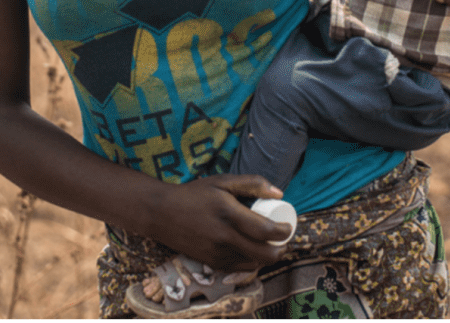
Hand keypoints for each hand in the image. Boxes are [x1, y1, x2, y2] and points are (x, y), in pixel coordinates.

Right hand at [145, 174, 290, 271]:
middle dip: (281, 249)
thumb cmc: (194, 194)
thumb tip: (279, 193)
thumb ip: (252, 184)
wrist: (162, 213)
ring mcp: (218, 253)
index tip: (287, 226)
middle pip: (266, 254)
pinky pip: (240, 268)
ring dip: (267, 256)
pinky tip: (252, 250)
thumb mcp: (223, 181)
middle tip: (282, 238)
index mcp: (230, 214)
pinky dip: (251, 261)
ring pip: (255, 264)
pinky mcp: (211, 263)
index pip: (267, 231)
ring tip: (269, 243)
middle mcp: (225, 237)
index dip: (284, 231)